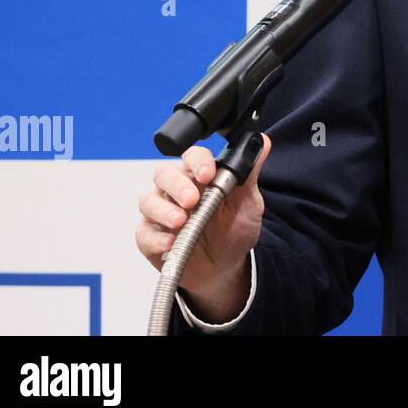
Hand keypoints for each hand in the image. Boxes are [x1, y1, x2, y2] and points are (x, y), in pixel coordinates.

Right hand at [135, 134, 270, 319]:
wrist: (226, 266)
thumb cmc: (234, 229)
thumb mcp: (248, 202)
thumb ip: (249, 173)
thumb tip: (262, 141)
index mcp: (200, 176)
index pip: (192, 157)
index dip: (198, 162)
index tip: (207, 174)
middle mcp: (176, 190)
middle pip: (164, 174)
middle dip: (177, 185)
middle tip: (192, 200)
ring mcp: (161, 213)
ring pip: (149, 201)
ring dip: (164, 210)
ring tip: (181, 221)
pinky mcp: (150, 237)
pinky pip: (144, 233)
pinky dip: (156, 238)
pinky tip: (171, 243)